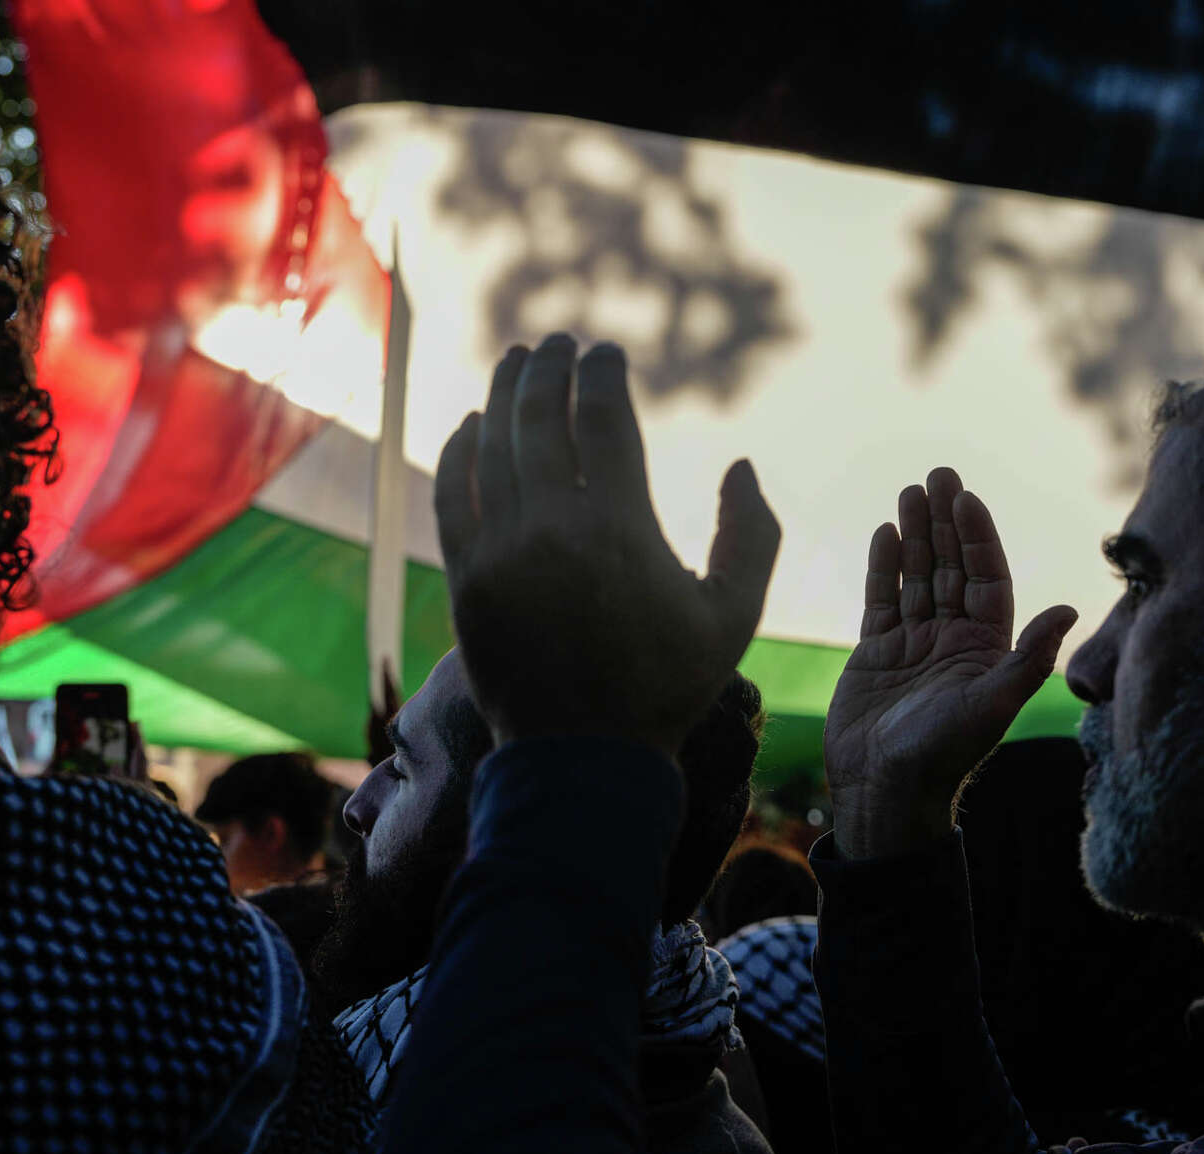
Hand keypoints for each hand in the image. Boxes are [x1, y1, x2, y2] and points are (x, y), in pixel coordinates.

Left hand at [434, 335, 780, 756]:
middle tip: (557, 341)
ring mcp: (499, 553)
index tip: (605, 351)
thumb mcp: (734, 617)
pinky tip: (471, 424)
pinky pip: (451, 494)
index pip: (602, 419)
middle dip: (548, 367)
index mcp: (621, 531)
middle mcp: (552, 530)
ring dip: (503, 394)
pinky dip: (459, 450)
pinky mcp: (465, 578)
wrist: (581, 760)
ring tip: (516, 362)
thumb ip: (752, 536)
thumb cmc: (667, 688)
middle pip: (540, 417)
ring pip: (492, 446)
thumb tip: (741, 464)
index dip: (601, 373)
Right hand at [825, 467, 1076, 858]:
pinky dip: (884, 566)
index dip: (978, 536)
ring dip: (916, 534)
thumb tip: (1068, 608)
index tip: (965, 498)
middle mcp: (953, 639)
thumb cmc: (944, 754)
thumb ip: (1030, 656)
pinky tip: (885, 532)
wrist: (887, 790)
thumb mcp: (993, 705)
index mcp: (987, 647)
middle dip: (945, 520)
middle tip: (937, 473)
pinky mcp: (877, 652)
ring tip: (910, 491)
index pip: (987, 577)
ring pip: (918, 575)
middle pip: (953, 566)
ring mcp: (914, 643)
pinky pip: (882, 598)